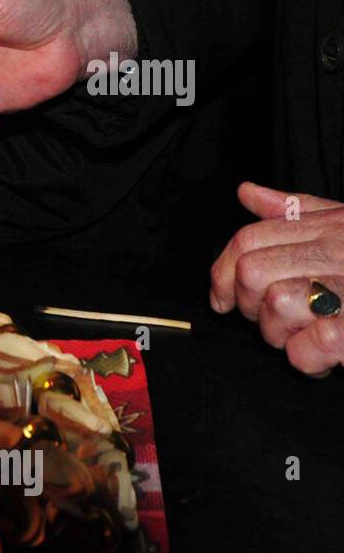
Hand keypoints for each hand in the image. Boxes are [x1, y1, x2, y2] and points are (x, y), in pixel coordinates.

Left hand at [210, 182, 343, 376]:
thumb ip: (299, 211)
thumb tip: (248, 192)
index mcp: (330, 226)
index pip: (247, 239)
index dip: (221, 272)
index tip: (223, 300)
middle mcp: (339, 250)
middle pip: (251, 272)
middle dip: (250, 307)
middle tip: (279, 323)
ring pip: (276, 307)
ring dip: (283, 335)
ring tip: (312, 335)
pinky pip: (309, 347)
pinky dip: (310, 360)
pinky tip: (330, 357)